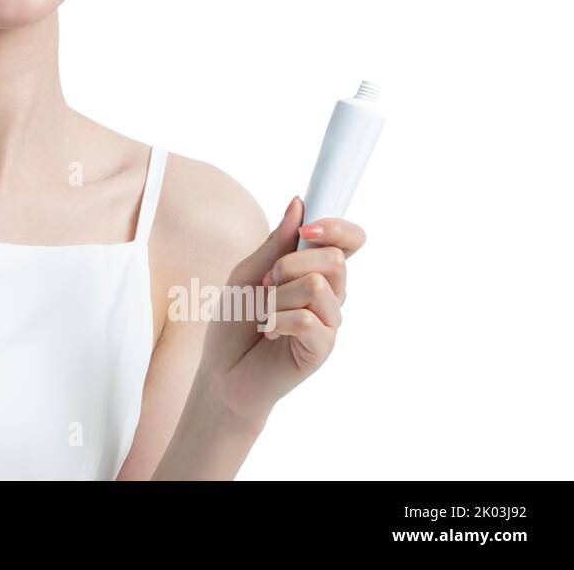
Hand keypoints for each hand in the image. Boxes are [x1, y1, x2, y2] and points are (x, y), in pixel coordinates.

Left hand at [197, 196, 366, 425]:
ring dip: (277, 297)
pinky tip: (268, 333)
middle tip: (266, 285)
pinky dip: (276, 321)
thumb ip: (275, 243)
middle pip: (334, 259)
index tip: (308, 228)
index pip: (350, 241)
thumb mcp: (248, 273)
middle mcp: (329, 294)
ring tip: (264, 314)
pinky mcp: (323, 346)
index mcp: (315, 271)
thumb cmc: (235, 321)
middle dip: (289, 265)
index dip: (338, 228)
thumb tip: (298, 203)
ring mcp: (329, 321)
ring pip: (317, 286)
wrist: (222, 371)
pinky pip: (307, 318)